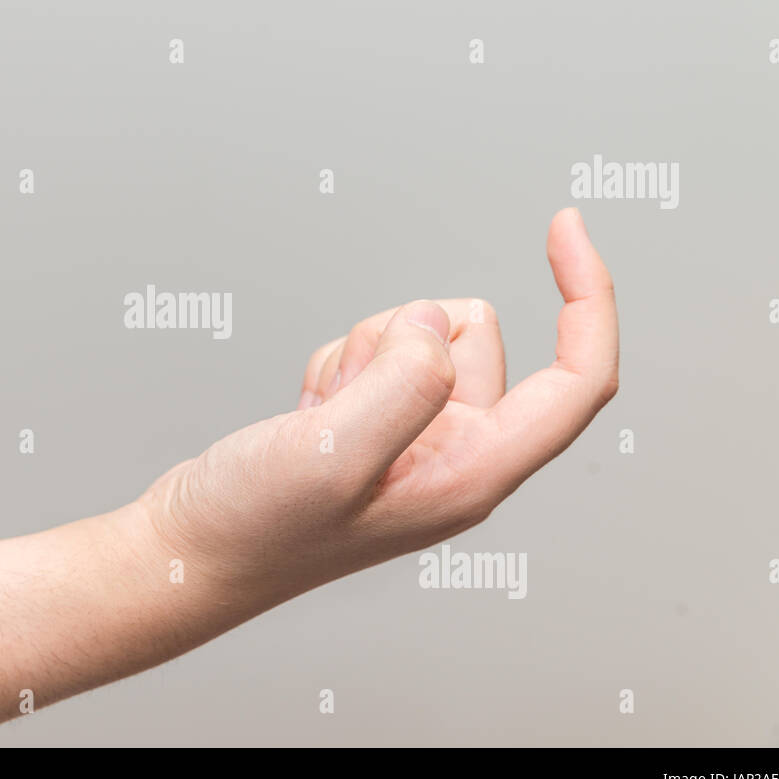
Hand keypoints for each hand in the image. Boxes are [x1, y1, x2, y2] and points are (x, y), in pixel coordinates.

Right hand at [140, 208, 618, 605]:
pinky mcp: (375, 426)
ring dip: (366, 350)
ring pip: (419, 335)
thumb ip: (403, 387)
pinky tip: (309, 414)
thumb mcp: (333, 457)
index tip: (564, 227)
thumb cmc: (256, 528)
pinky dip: (336, 365)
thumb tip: (434, 326)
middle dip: (407, 334)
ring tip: (322, 410)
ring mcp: (414, 442)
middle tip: (347, 393)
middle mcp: (456, 457)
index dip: (587, 299)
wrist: (190, 551)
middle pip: (477, 336)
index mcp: (474, 476)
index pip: (576, 381)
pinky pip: (374, 351)